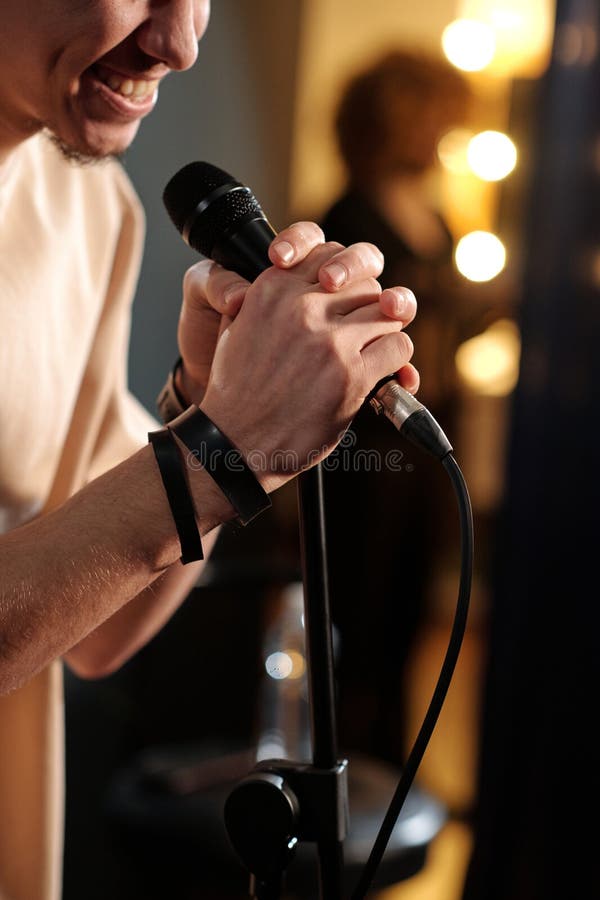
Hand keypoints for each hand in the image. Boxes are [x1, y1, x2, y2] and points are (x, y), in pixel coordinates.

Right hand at [199, 240, 417, 493]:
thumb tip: (320, 283)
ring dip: (386, 330)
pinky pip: (398, 347)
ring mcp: (330, 341)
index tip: (345, 293)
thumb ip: (275, 298)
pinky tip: (385, 372)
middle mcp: (302, 307)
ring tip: (376, 350)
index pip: (328, 252)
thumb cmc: (238, 392)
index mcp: (273, 289)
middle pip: (364, 281)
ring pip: (387, 310)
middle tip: (365, 327)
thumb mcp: (240, 328)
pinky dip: (397, 359)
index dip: (344, 273)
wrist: (234, 442)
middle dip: (369, 303)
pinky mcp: (352, 374)